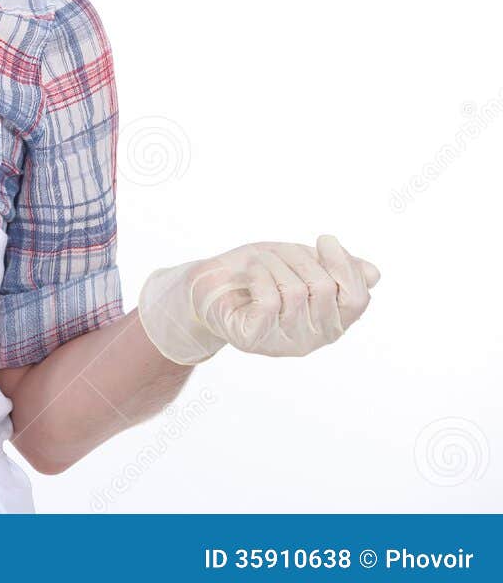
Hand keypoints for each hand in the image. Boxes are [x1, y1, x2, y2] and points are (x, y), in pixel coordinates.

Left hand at [138, 234, 379, 363]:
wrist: (208, 285)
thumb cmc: (258, 273)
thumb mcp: (301, 263)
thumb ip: (336, 269)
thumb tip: (375, 274)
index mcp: (332, 321)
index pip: (358, 298)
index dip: (345, 265)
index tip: (324, 240)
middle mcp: (313, 338)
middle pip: (325, 288)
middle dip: (299, 257)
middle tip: (277, 251)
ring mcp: (284, 342)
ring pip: (294, 290)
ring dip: (274, 262)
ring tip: (259, 262)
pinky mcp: (254, 339)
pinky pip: (268, 299)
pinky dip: (259, 274)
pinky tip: (250, 271)